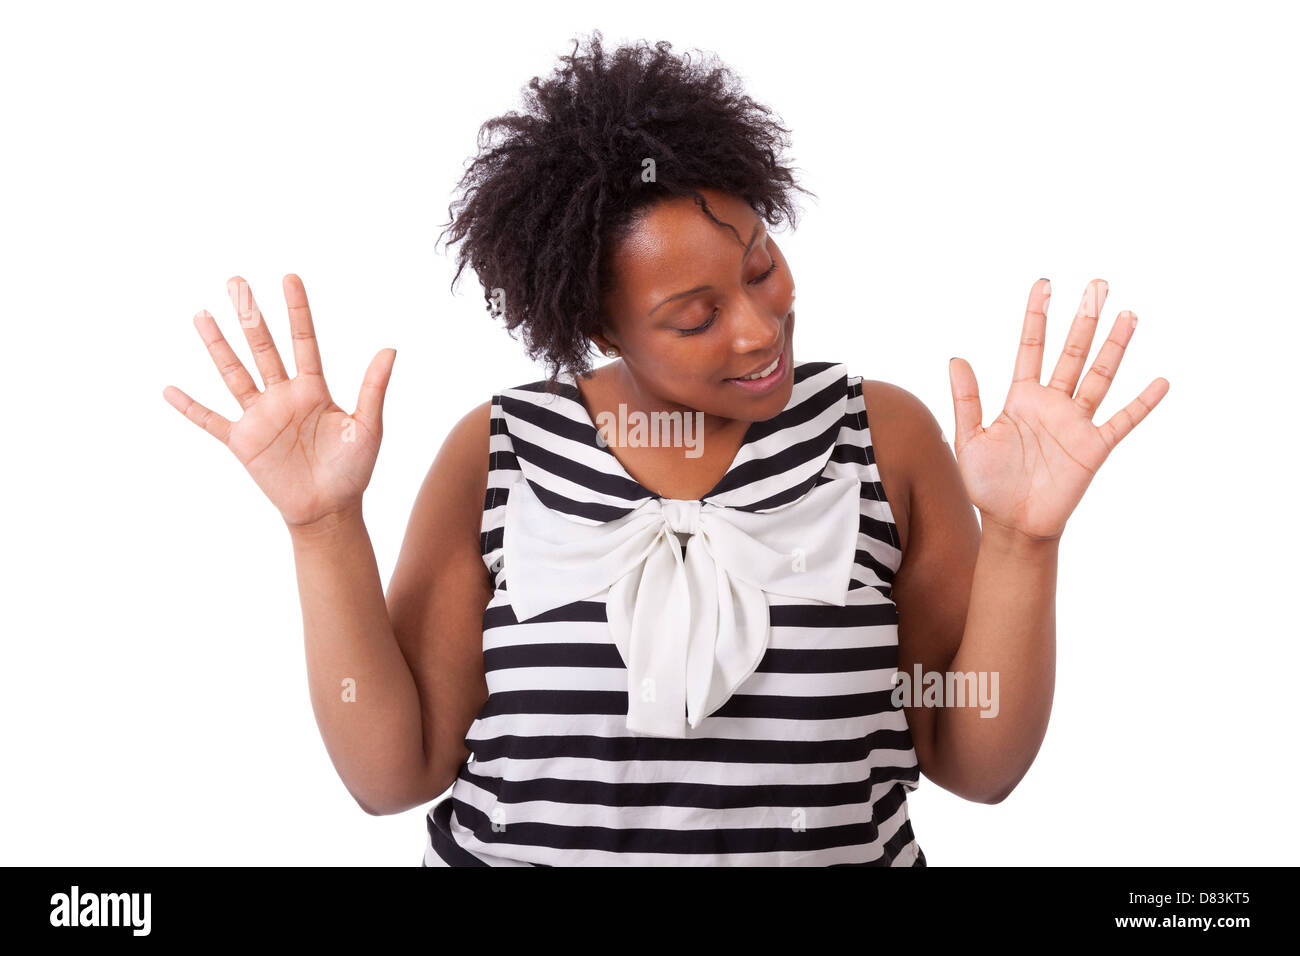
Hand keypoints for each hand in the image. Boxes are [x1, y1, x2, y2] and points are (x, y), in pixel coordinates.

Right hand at [163, 274, 396, 528]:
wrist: (330, 510)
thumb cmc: (353, 470)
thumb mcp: (368, 428)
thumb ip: (373, 388)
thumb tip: (390, 349)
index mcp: (314, 389)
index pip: (303, 341)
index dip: (297, 310)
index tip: (289, 278)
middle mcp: (283, 396)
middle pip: (263, 347)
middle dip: (250, 315)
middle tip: (235, 280)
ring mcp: (260, 417)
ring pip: (234, 373)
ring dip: (218, 346)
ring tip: (202, 314)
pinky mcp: (243, 442)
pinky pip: (211, 421)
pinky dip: (190, 408)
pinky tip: (168, 390)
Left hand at [947, 278, 1168, 541]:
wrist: (1012, 524)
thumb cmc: (988, 484)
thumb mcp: (969, 440)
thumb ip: (966, 399)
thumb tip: (956, 357)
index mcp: (1021, 398)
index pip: (1031, 348)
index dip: (1037, 317)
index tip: (1044, 284)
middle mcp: (1052, 404)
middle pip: (1072, 353)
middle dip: (1084, 320)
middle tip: (1098, 284)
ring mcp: (1076, 423)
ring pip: (1099, 376)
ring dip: (1114, 347)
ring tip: (1129, 314)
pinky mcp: (1094, 448)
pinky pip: (1122, 421)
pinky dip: (1142, 403)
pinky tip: (1160, 381)